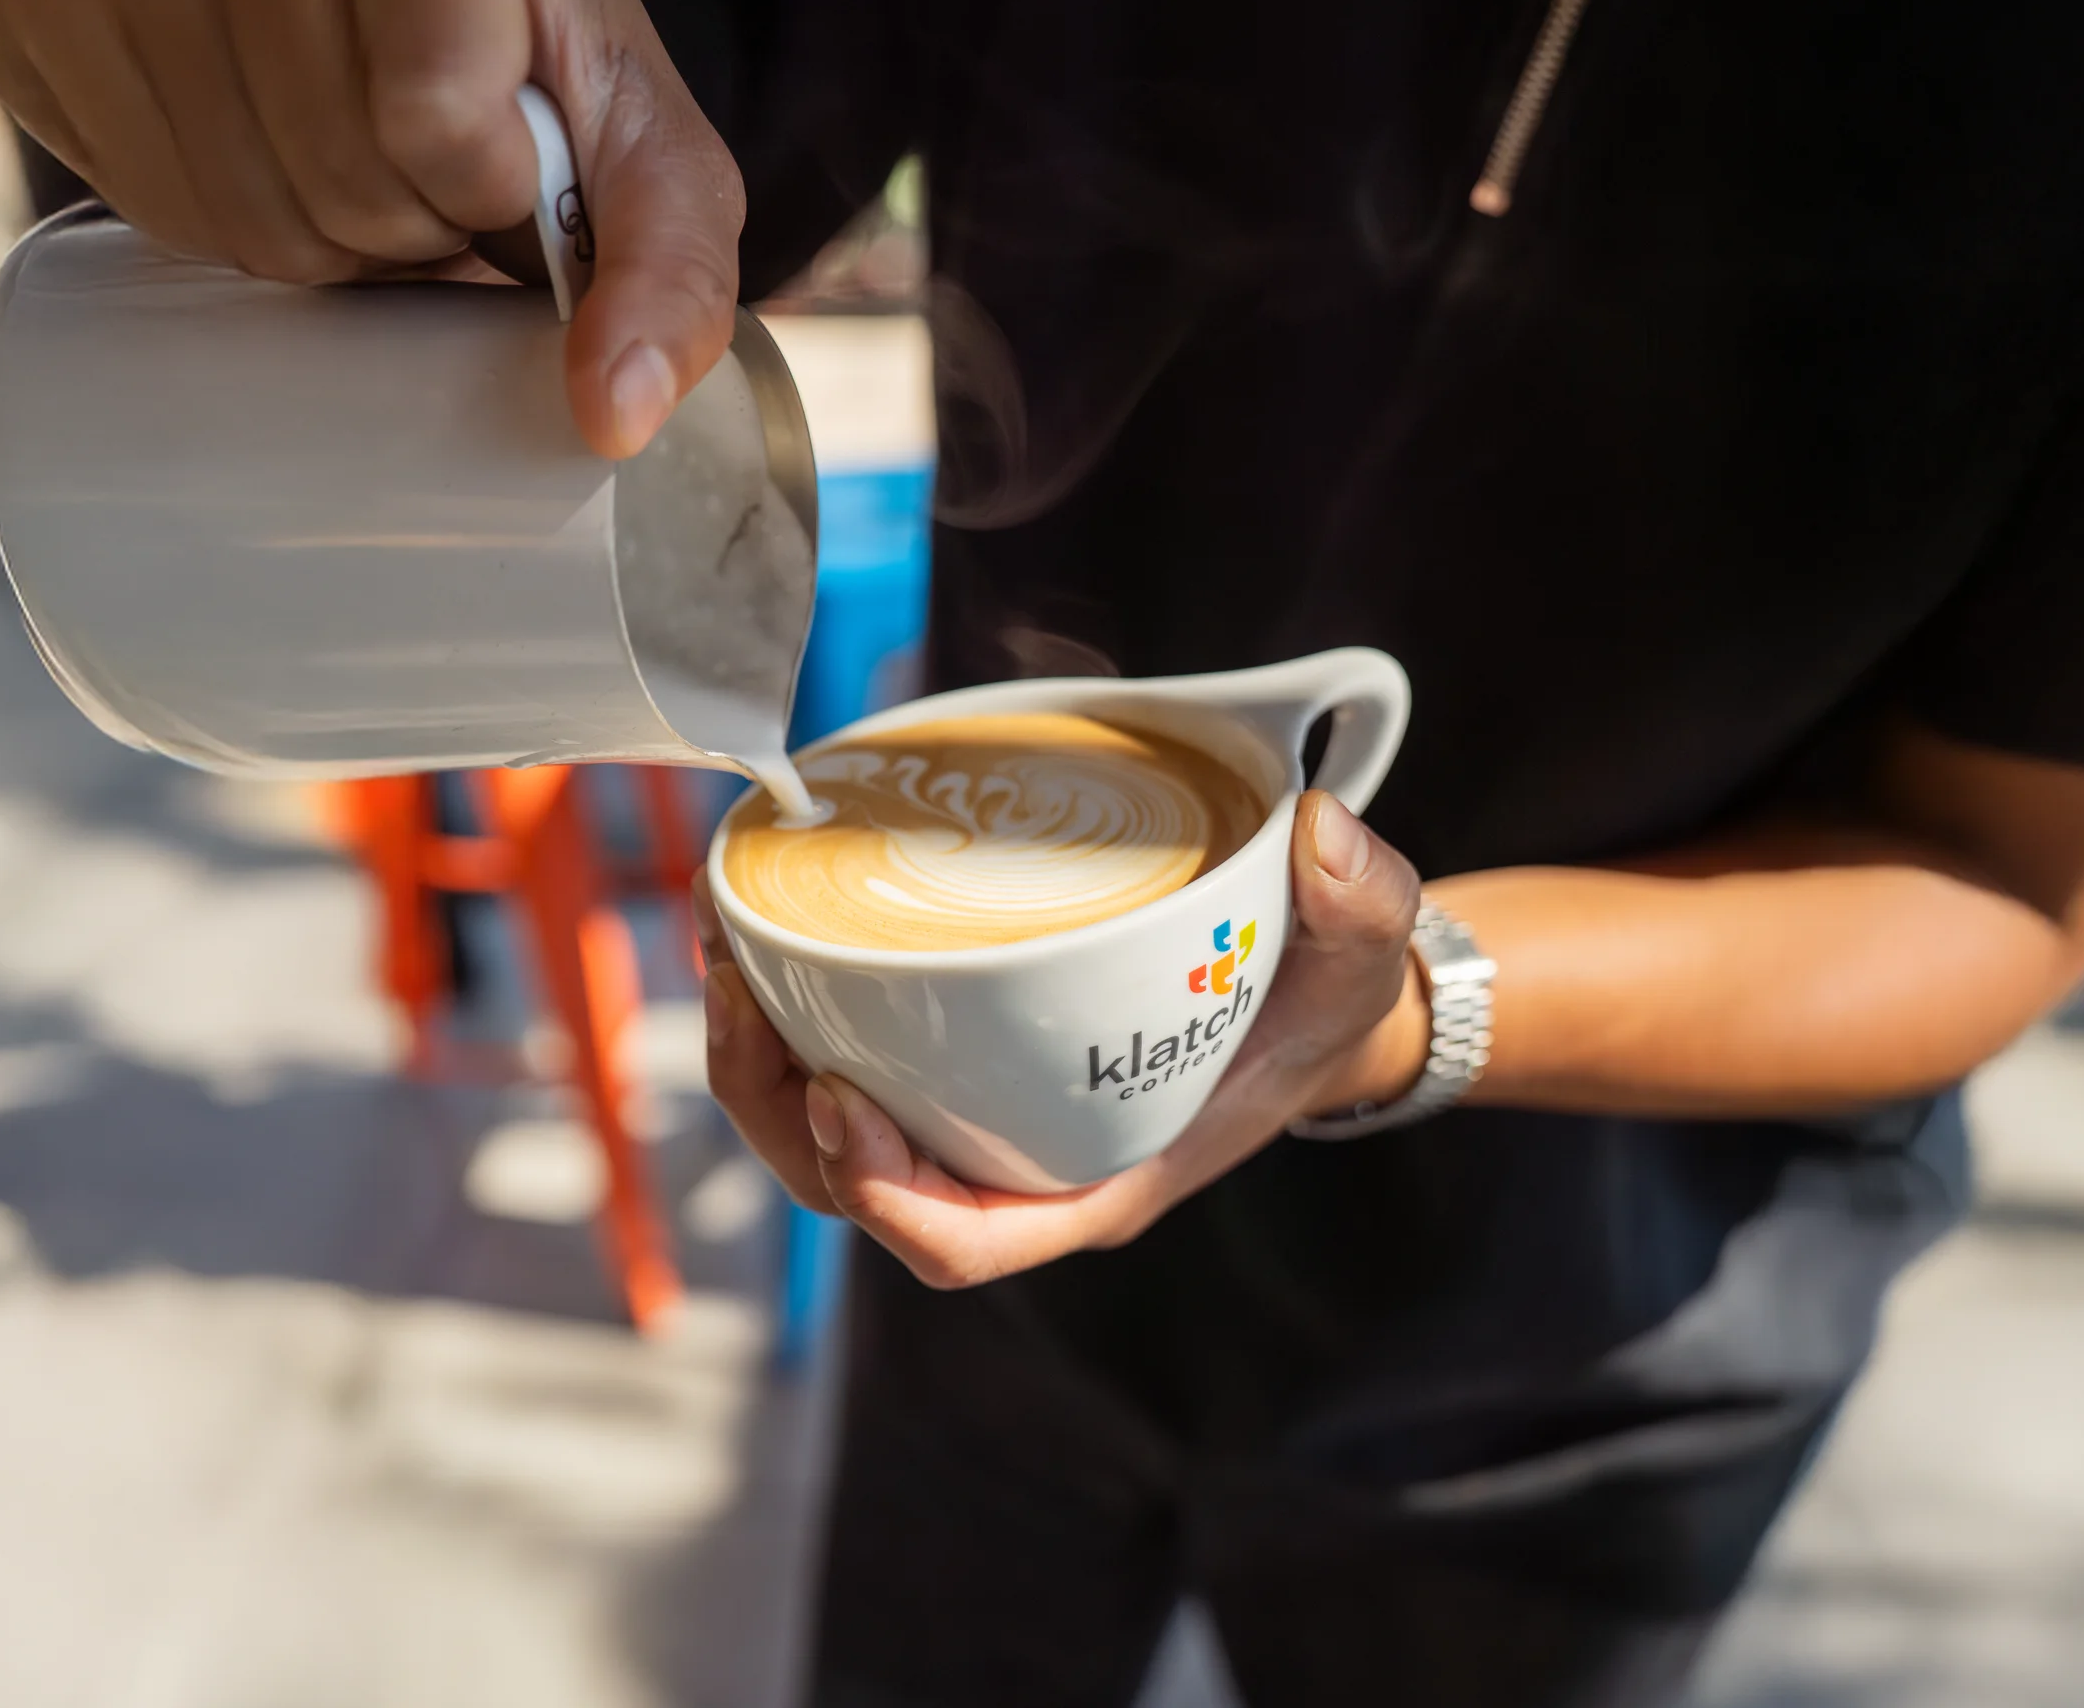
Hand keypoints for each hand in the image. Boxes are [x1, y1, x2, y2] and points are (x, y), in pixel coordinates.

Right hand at [0, 0, 742, 456]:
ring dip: (313, 232)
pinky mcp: (25, 25)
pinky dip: (210, 208)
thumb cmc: (498, 12)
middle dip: (408, 222)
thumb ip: (668, 249)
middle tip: (422, 151)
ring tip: (341, 144)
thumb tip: (617, 419)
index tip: (497, 144)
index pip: (436, 122)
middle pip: (337, 196)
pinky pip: (136, 204)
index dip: (482, 178)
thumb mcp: (618, 101)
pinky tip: (246, 138)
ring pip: (234, 225)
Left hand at [696, 792, 1428, 1288]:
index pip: (964, 1246)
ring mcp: (974, 1127)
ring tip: (724, 952)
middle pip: (850, 1193)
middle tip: (741, 990)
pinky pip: (839, 1073)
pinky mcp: (950, 1070)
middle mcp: (1017, 1173)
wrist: (1302, 999)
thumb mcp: (1357, 961)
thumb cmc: (1317, 1006)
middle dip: (774, 1107)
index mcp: (1097, 1184)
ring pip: (821, 1140)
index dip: (884, 1198)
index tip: (844, 1101)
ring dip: (755, 1063)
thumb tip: (1317, 837)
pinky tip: (758, 935)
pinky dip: (785, 1020)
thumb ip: (1359, 905)